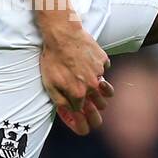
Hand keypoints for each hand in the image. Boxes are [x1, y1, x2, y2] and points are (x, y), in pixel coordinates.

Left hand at [39, 16, 111, 134]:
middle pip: (102, 107)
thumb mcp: (50, 84)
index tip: (83, 122)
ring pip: (107, 90)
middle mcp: (92, 86)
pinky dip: (98, 70)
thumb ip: (61, 101)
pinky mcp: (103, 60)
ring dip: (102, 92)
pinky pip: (105, 70)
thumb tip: (69, 113)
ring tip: (95, 87)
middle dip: (96, 108)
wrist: (62, 35)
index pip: (85, 116)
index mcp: (78, 94)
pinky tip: (88, 63)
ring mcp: (99, 73)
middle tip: (91, 104)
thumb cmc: (53, 58)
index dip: (83, 120)